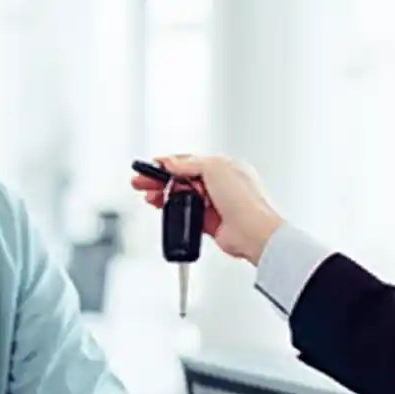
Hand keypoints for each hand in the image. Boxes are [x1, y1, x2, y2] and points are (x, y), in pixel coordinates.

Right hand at [131, 155, 284, 265]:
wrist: (252, 231)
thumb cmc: (245, 200)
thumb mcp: (214, 168)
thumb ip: (190, 164)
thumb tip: (172, 162)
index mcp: (224, 166)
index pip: (189, 162)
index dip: (169, 164)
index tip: (152, 166)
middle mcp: (220, 185)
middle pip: (182, 180)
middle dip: (160, 180)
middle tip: (142, 182)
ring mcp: (214, 204)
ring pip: (182, 197)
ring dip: (165, 196)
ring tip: (150, 197)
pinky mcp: (209, 222)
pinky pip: (186, 215)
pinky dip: (174, 212)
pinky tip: (165, 210)